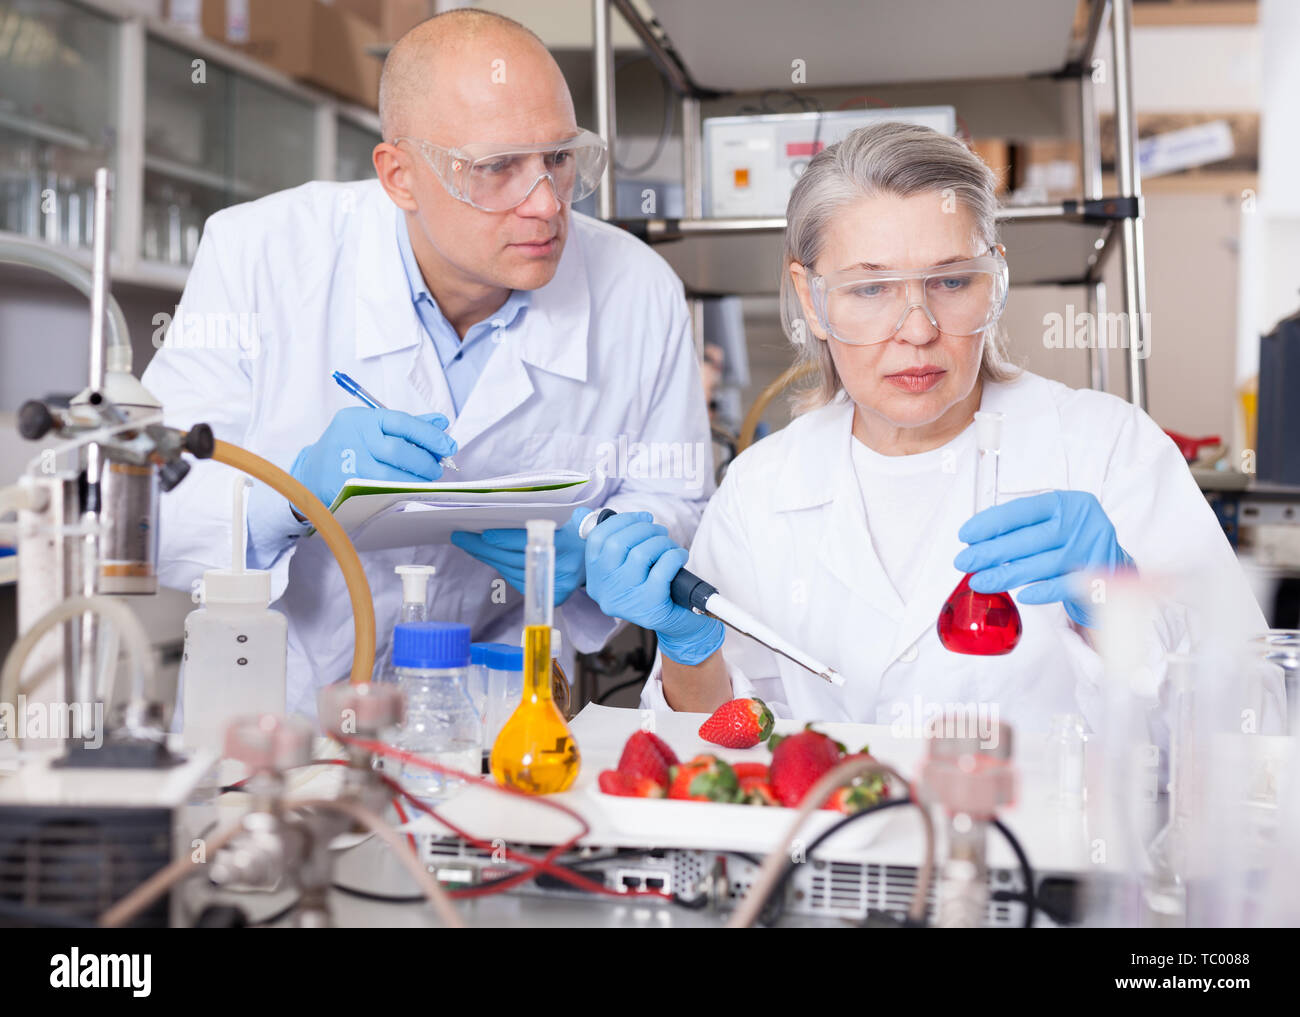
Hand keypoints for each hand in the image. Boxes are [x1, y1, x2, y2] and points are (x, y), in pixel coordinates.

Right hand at [290, 408, 456, 510]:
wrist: (309, 473)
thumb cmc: (348, 448)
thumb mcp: (371, 428)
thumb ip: (407, 426)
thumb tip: (441, 422)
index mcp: (360, 419)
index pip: (401, 422)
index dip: (429, 434)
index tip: (448, 446)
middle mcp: (351, 438)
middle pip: (398, 451)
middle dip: (424, 461)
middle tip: (436, 468)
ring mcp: (345, 465)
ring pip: (390, 476)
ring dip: (415, 481)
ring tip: (425, 481)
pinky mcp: (342, 489)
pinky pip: (379, 493)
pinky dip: (399, 493)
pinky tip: (408, 491)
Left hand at [449, 507, 588, 605]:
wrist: (600, 554)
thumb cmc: (580, 530)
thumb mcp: (567, 517)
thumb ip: (540, 519)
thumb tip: (499, 518)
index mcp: (568, 543)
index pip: (525, 543)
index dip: (501, 539)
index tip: (481, 533)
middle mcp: (563, 568)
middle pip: (513, 559)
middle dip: (483, 548)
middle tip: (460, 537)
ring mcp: (558, 585)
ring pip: (512, 571)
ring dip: (489, 558)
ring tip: (470, 545)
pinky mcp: (554, 596)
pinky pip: (519, 581)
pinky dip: (503, 567)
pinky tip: (490, 556)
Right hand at [584, 511, 723, 665]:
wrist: (676, 624)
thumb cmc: (649, 589)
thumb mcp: (623, 568)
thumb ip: (606, 542)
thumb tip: (583, 513)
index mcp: (595, 579)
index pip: (596, 539)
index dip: (621, 521)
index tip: (641, 518)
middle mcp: (605, 591)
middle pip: (617, 543)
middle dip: (644, 529)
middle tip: (659, 532)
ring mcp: (626, 600)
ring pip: (641, 553)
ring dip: (661, 542)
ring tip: (669, 546)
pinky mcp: (650, 606)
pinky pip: (663, 569)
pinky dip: (675, 556)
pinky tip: (679, 557)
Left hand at [953, 490, 1134, 626]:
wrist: (1119, 570)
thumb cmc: (1074, 544)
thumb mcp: (1053, 525)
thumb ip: (1022, 527)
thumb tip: (978, 540)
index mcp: (1068, 503)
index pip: (1023, 510)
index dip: (991, 523)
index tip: (966, 535)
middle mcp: (1083, 523)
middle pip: (1029, 539)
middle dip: (991, 551)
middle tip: (964, 562)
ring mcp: (1093, 550)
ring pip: (1042, 564)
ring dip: (1006, 575)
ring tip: (979, 581)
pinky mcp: (1101, 579)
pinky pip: (1064, 586)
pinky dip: (1041, 591)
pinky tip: (1020, 596)